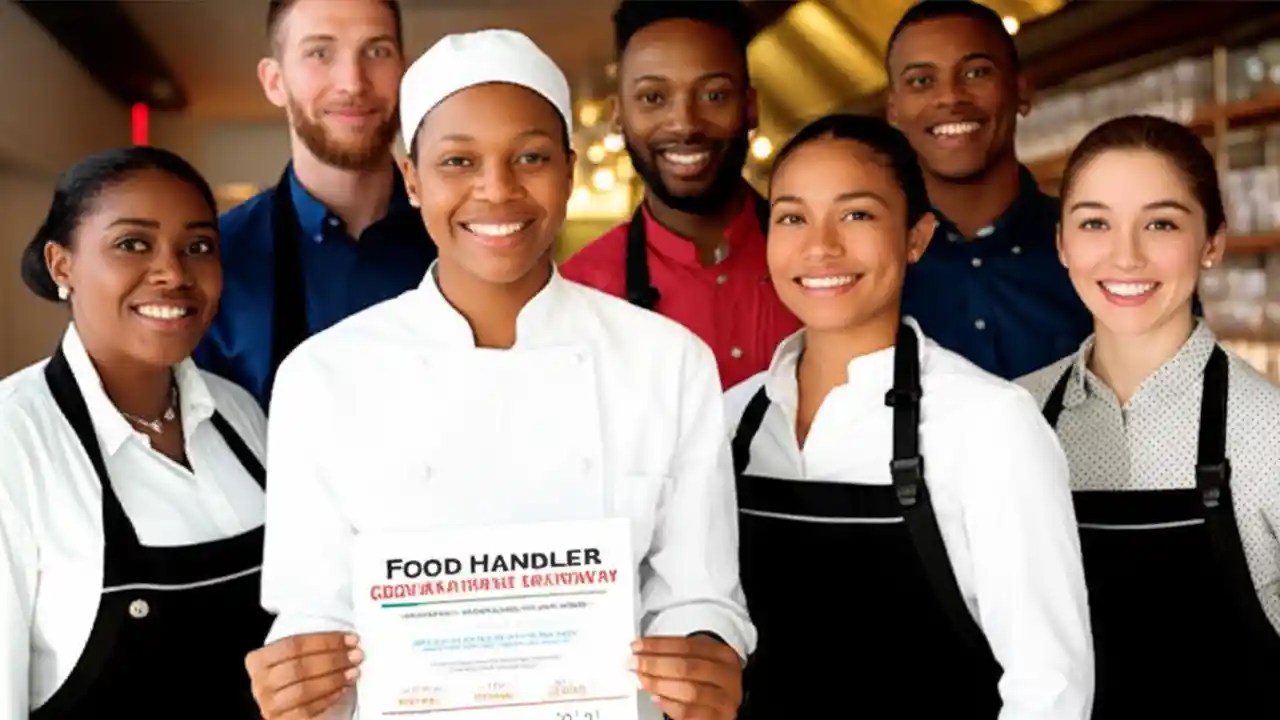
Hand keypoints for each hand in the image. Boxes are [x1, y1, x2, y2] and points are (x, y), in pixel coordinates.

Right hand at [245, 632, 361, 718]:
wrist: (291, 706)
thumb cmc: (299, 675)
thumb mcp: (299, 657)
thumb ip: (312, 647)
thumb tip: (347, 640)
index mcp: (258, 660)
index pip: (292, 644)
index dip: (325, 641)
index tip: (351, 639)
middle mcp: (260, 684)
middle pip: (298, 667)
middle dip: (332, 660)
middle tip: (356, 655)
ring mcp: (269, 705)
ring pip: (303, 690)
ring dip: (334, 679)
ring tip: (353, 672)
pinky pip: (307, 710)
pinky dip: (328, 698)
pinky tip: (343, 689)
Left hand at [630, 635, 742, 718]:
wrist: (726, 700)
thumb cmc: (709, 677)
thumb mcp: (700, 657)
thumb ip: (675, 654)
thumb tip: (643, 653)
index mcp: (723, 655)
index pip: (687, 645)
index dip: (658, 645)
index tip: (638, 646)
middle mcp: (727, 676)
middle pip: (687, 667)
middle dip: (655, 664)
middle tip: (635, 662)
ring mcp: (723, 699)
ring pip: (689, 691)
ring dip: (659, 684)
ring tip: (643, 679)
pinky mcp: (716, 718)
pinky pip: (688, 713)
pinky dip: (668, 705)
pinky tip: (656, 697)